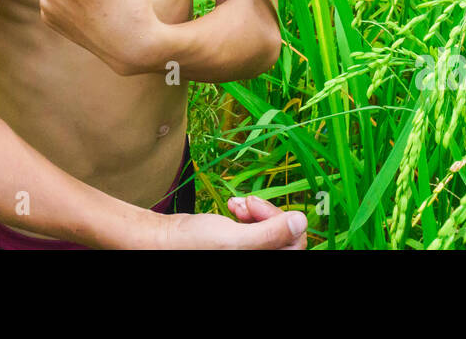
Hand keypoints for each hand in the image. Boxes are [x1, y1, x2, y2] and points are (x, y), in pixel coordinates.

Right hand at [156, 199, 307, 248]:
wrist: (164, 239)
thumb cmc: (194, 244)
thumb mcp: (235, 240)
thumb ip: (270, 234)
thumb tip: (301, 221)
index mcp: (263, 263)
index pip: (296, 246)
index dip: (283, 223)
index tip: (257, 207)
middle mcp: (259, 259)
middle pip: (285, 236)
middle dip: (267, 213)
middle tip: (246, 202)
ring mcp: (250, 253)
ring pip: (271, 228)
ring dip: (255, 210)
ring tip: (235, 203)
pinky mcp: (241, 244)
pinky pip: (256, 226)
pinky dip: (247, 212)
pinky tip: (232, 205)